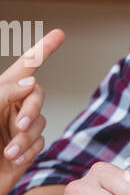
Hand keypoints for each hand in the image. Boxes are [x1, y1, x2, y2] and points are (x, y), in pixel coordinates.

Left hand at [0, 28, 64, 194]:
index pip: (24, 67)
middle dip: (31, 110)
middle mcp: (10, 108)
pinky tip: (13, 160)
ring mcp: (18, 129)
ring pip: (40, 122)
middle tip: (18, 126)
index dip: (42, 50)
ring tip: (8, 152)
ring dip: (25, 138)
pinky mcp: (26, 151)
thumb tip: (32, 82)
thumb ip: (5, 93)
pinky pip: (40, 144)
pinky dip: (28, 151)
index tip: (59, 34)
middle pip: (37, 95)